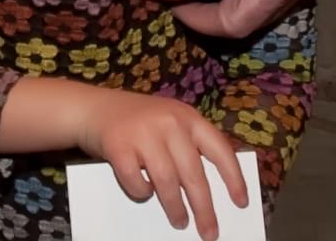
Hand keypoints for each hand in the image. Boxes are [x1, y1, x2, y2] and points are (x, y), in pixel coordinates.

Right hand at [81, 93, 246, 238]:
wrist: (93, 107)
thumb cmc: (139, 122)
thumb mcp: (169, 124)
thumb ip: (188, 149)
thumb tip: (208, 196)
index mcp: (187, 117)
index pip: (219, 149)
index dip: (234, 178)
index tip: (242, 203)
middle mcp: (168, 122)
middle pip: (194, 173)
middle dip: (204, 209)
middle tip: (209, 233)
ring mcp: (142, 132)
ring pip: (167, 181)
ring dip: (176, 208)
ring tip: (180, 221)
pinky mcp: (118, 145)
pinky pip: (137, 181)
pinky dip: (142, 193)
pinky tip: (144, 193)